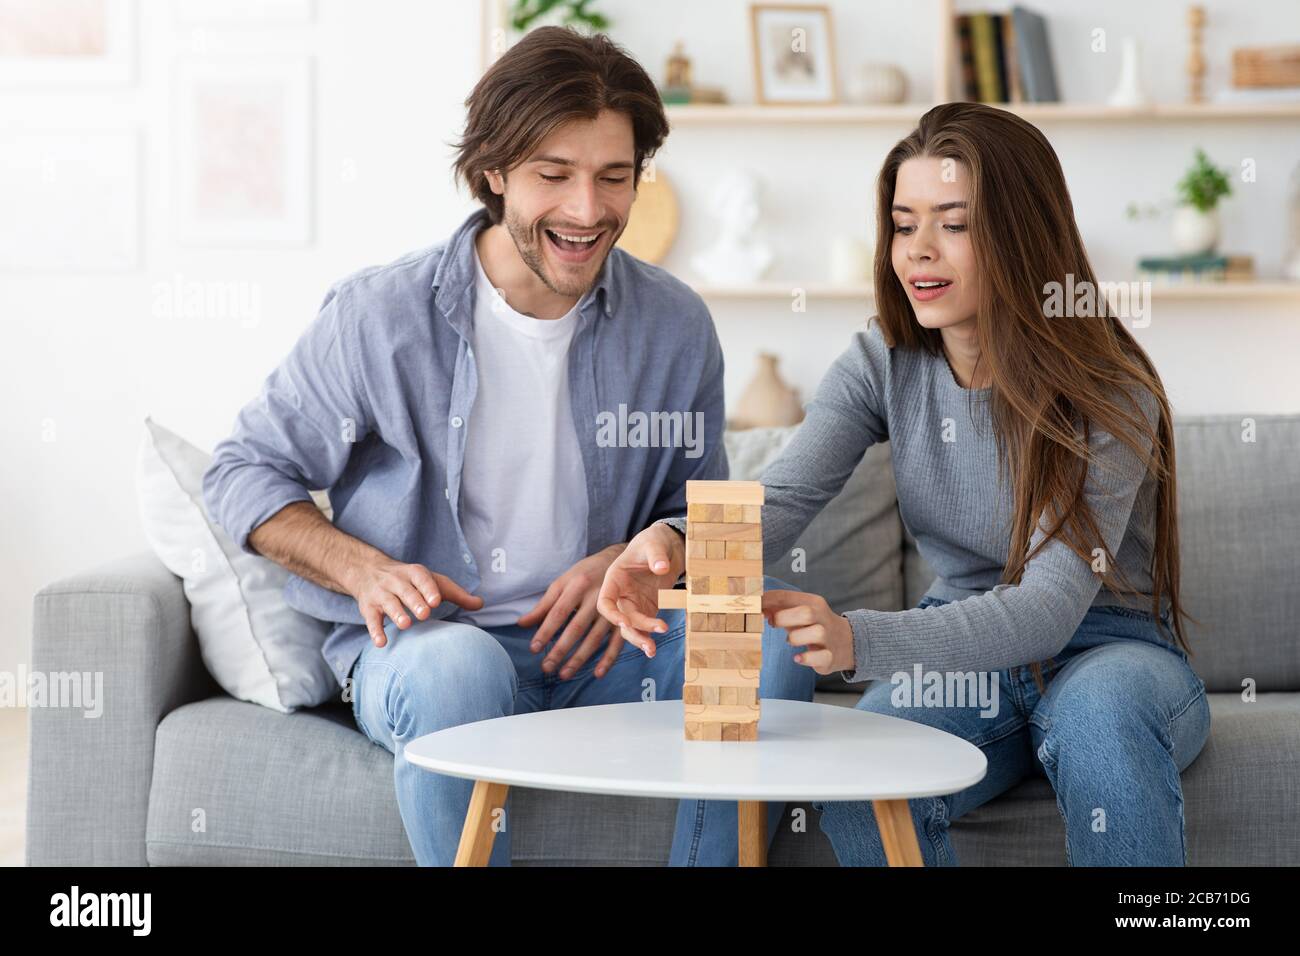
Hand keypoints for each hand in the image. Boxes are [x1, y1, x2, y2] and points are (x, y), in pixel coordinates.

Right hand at [344, 558, 482, 647]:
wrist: (368, 570)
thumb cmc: (410, 581)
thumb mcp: (433, 582)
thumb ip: (456, 594)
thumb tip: (481, 604)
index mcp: (415, 573)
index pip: (422, 579)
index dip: (429, 589)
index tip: (436, 600)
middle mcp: (396, 581)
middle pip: (406, 591)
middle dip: (414, 601)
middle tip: (425, 614)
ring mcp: (381, 594)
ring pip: (388, 603)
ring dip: (396, 613)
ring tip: (405, 624)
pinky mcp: (368, 608)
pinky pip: (371, 619)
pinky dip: (375, 631)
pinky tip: (381, 643)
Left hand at [517, 543, 625, 679]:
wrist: (617, 561)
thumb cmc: (584, 574)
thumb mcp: (563, 582)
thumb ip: (544, 604)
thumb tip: (522, 624)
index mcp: (577, 586)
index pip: (559, 612)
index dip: (546, 631)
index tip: (534, 649)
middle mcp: (596, 598)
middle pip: (576, 628)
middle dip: (560, 650)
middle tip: (546, 668)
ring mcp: (613, 609)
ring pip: (595, 638)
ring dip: (580, 659)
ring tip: (564, 674)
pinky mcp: (625, 618)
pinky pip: (617, 642)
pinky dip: (608, 659)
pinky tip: (597, 674)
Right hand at [595, 523, 684, 658]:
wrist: (667, 546)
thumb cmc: (654, 541)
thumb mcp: (654, 543)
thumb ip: (656, 555)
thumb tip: (662, 567)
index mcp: (615, 579)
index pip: (604, 601)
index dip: (611, 614)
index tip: (624, 623)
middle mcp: (621, 594)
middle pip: (620, 619)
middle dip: (633, 632)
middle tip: (648, 643)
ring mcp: (634, 603)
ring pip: (631, 628)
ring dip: (640, 639)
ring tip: (652, 650)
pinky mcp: (648, 609)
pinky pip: (645, 627)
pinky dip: (649, 637)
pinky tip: (653, 649)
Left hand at [763, 590, 854, 674]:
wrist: (848, 642)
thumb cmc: (813, 625)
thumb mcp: (799, 612)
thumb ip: (779, 608)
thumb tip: (757, 605)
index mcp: (813, 603)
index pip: (787, 596)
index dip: (768, 601)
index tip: (754, 607)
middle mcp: (823, 618)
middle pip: (806, 612)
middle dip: (784, 618)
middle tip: (773, 624)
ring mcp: (828, 638)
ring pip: (816, 633)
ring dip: (796, 638)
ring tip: (789, 641)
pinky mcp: (830, 657)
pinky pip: (822, 656)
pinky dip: (807, 658)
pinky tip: (797, 658)